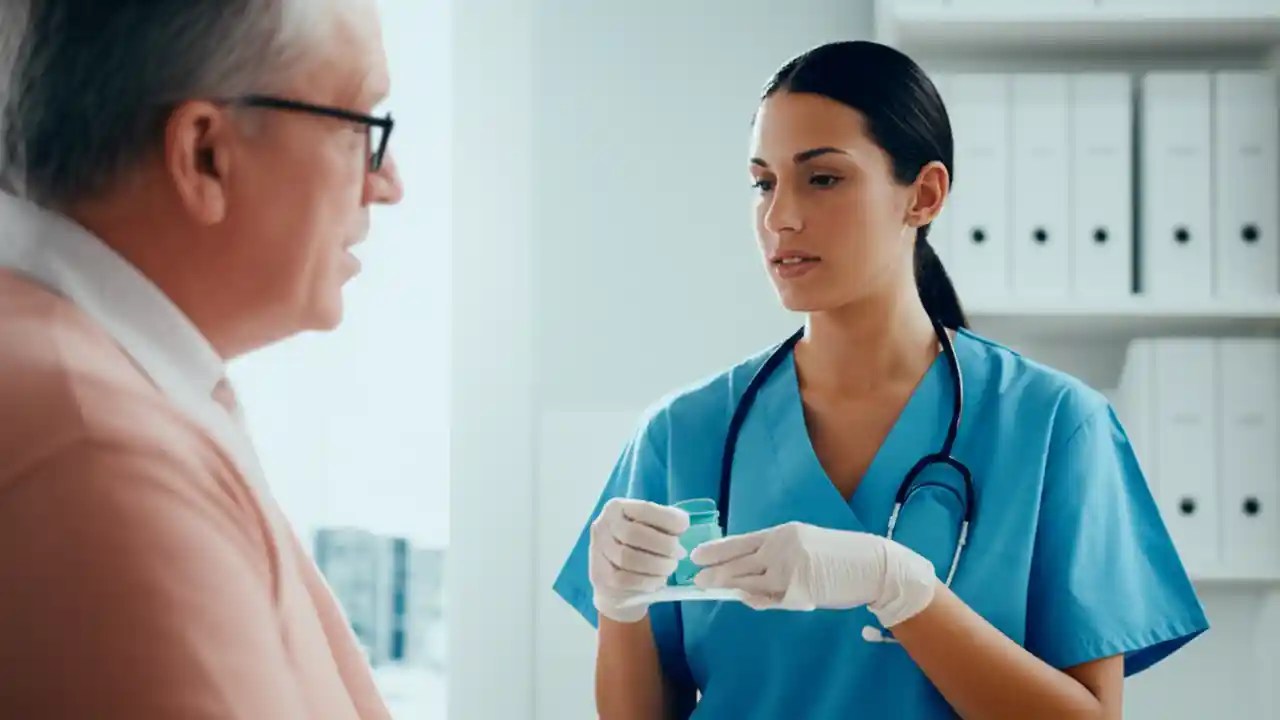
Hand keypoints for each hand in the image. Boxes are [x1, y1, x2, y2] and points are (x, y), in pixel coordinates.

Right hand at [588, 498, 689, 623]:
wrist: (616, 582)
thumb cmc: (640, 548)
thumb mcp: (651, 529)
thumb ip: (665, 526)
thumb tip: (681, 533)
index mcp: (616, 507)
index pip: (644, 508)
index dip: (668, 519)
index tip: (683, 528)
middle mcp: (602, 525)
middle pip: (634, 534)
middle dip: (663, 546)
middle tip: (678, 554)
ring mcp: (597, 551)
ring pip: (628, 558)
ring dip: (657, 565)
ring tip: (669, 568)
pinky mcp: (599, 575)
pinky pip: (625, 579)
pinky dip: (647, 581)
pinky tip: (658, 581)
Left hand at [690, 521, 938, 627]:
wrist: (873, 566)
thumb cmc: (838, 558)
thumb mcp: (804, 547)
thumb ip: (775, 558)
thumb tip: (744, 578)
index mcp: (782, 533)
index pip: (742, 541)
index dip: (717, 550)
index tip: (696, 555)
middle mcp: (782, 548)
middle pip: (739, 562)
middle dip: (715, 572)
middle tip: (696, 579)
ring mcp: (790, 570)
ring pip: (750, 582)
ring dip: (729, 586)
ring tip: (710, 588)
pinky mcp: (799, 592)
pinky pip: (772, 599)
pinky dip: (758, 600)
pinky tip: (744, 598)